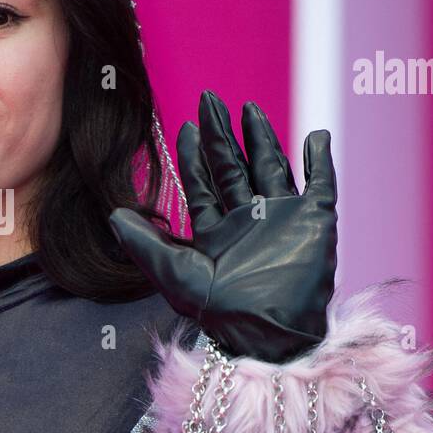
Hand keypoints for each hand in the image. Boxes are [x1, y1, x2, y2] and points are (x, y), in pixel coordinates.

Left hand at [109, 90, 337, 363]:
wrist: (268, 332)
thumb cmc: (220, 312)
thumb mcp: (173, 273)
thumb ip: (144, 242)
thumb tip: (112, 214)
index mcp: (217, 231)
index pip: (203, 184)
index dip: (194, 155)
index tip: (184, 126)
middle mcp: (248, 221)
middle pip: (233, 167)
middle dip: (222, 135)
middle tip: (210, 100)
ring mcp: (281, 219)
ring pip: (271, 168)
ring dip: (262, 138)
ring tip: (249, 109)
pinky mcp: (315, 222)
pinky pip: (320, 184)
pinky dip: (319, 161)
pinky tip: (314, 137)